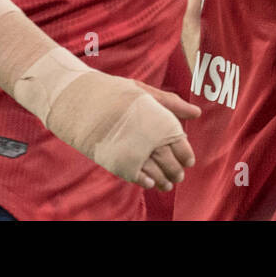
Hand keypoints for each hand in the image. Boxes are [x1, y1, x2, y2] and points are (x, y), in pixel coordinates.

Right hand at [43, 71, 199, 191]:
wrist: (79, 98)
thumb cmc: (114, 92)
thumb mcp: (144, 92)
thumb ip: (171, 104)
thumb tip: (196, 113)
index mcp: (155, 118)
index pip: (178, 142)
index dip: (185, 154)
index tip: (189, 160)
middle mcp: (144, 135)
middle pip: (167, 159)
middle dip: (175, 169)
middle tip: (179, 175)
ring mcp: (129, 148)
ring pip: (152, 170)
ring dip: (162, 178)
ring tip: (167, 184)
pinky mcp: (114, 158)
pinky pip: (132, 173)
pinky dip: (144, 180)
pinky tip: (149, 183)